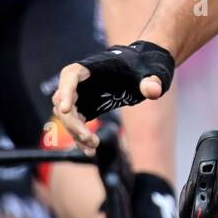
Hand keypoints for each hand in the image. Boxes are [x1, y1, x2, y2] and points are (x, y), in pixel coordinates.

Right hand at [53, 42, 174, 152]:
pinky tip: (91, 150)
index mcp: (91, 66)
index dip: (65, 91)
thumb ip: (152, 81)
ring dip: (75, 133)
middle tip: (91, 140)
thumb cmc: (143, 67)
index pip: (70, 75)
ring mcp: (80, 94)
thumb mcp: (150, 72)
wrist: (141, 69)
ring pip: (66, 116)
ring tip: (93, 147)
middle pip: (63, 100)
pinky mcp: (84, 107)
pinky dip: (80, 137)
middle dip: (73, 123)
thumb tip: (153, 91)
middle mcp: (80, 80)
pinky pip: (75, 123)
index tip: (64, 109)